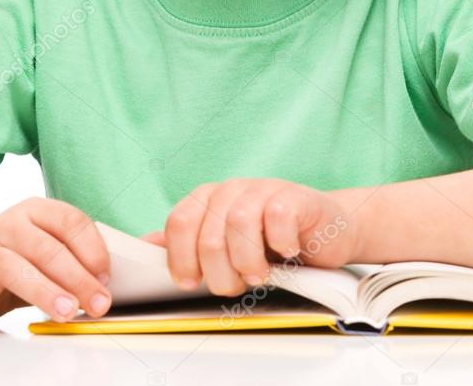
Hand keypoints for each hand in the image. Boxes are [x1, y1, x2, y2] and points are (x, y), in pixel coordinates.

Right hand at [0, 197, 111, 325]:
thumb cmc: (20, 261)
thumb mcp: (51, 249)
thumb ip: (87, 252)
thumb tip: (149, 249)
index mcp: (38, 211)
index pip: (71, 222)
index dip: (93, 249)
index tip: (108, 277)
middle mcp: (10, 224)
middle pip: (47, 248)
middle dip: (77, 278)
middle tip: (98, 303)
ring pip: (14, 267)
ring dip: (43, 291)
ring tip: (67, 312)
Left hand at [140, 178, 358, 296]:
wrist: (326, 230)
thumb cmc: (272, 242)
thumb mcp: (226, 245)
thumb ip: (189, 244)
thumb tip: (147, 245)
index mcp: (210, 199)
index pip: (180, 222)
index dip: (181, 258)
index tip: (191, 282)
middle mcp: (233, 189)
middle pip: (209, 233)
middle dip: (220, 272)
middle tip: (236, 284)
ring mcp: (264, 189)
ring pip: (239, 224)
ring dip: (248, 261)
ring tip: (260, 274)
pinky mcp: (295, 196)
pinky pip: (276, 216)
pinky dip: (279, 242)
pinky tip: (287, 252)